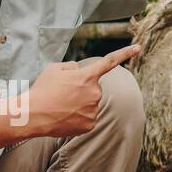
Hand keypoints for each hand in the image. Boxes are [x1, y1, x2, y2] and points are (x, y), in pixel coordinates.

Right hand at [23, 45, 140, 136]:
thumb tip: (79, 72)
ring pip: (90, 104)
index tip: (139, 47)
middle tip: (62, 95)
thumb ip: (72, 67)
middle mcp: (95, 92)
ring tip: (60, 106)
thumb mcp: (54, 69)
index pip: (110, 61)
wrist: (33, 115)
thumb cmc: (42, 90)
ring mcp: (93, 109)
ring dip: (79, 104)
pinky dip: (77, 117)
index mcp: (87, 76)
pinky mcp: (90, 124)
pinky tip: (64, 117)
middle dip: (82, 90)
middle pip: (93, 88)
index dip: (125, 53)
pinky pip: (87, 118)